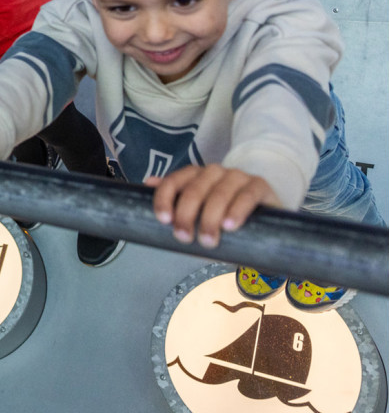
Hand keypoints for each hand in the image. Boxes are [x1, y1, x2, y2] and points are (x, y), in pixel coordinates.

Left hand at [146, 165, 279, 247]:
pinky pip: (247, 195)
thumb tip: (148, 183)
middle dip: (186, 215)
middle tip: (184, 238)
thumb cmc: (223, 216)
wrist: (263, 217)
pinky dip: (237, 210)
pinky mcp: (259, 186)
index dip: (165, 199)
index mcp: (194, 176)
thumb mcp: (197, 212)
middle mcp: (214, 172)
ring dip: (210, 218)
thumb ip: (175, 200)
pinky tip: (230, 225)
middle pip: (195, 190)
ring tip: (208, 240)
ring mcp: (238, 176)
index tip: (164, 220)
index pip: (173, 182)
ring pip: (219, 193)